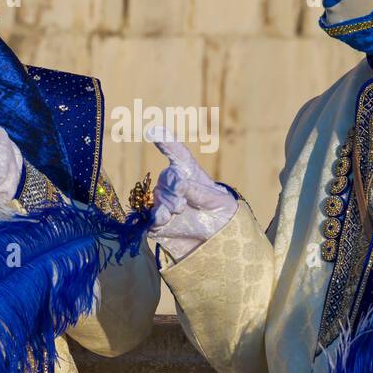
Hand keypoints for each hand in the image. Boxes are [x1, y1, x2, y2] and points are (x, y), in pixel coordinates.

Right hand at [145, 125, 237, 260]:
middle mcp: (173, 184)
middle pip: (167, 179)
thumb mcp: (218, 201)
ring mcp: (162, 202)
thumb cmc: (222, 214)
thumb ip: (199, 191)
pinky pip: (150, 216)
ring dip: (168, 204)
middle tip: (184, 201)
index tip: (154, 131)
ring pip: (158, 198)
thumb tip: (180, 183)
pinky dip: (156, 217)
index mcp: (189, 172)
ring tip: (180, 211)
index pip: (177, 153)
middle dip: (175, 188)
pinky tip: (162, 218)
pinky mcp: (156, 222)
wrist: (217, 240)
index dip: (166, 141)